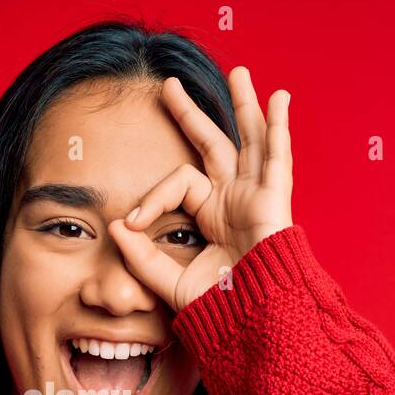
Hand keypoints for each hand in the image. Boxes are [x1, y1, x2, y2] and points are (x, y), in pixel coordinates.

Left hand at [108, 66, 293, 312]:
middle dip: (192, 114)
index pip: (178, 183)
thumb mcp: (168, 280)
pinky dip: (278, 126)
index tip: (134, 224)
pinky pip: (277, 157)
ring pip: (249, 140)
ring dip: (245, 105)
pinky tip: (278, 98)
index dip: (153, 199)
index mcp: (212, 214)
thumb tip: (116, 224)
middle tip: (168, 86)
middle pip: (213, 144)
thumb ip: (140, 255)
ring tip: (240, 72)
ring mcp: (256, 196)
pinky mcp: (275, 201)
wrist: (250, 321)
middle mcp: (234, 199)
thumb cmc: (218, 307)